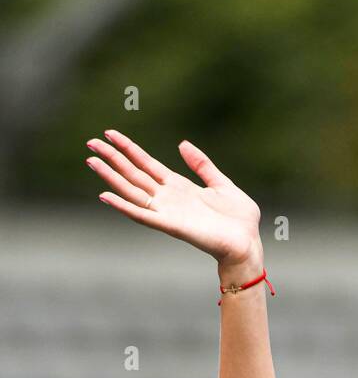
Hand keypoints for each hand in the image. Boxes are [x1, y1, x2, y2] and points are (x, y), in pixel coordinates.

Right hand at [85, 128, 262, 272]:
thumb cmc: (239, 220)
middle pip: (134, 174)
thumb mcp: (221, 183)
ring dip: (111, 177)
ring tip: (91, 161)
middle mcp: (168, 198)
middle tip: (90, 142)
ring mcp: (167, 212)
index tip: (110, 134)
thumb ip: (201, 164)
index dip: (129, 148)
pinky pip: (141, 215)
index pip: (147, 164)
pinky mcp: (170, 225)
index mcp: (179, 186)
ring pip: (132, 190)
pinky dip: (123, 206)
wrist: (247, 243)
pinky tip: (105, 195)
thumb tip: (182, 144)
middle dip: (112, 158)